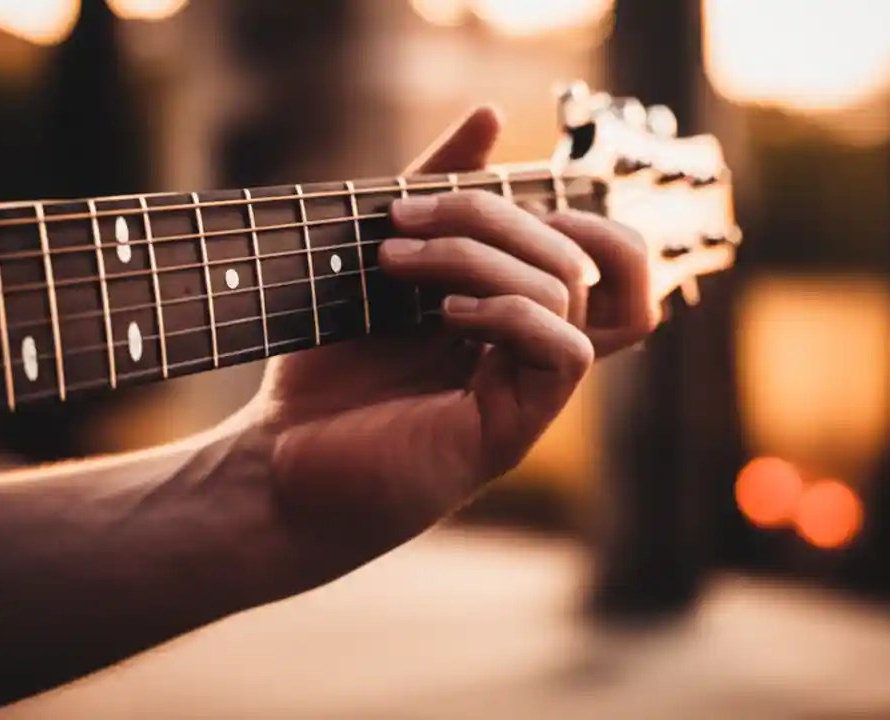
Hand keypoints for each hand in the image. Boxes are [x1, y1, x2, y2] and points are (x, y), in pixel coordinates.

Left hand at [246, 106, 660, 581]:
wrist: (276, 467)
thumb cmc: (326, 373)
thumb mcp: (377, 264)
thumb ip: (435, 195)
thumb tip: (492, 118)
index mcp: (513, 319)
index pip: (613, 263)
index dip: (588, 216)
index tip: (501, 188)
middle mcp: (529, 354)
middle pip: (580, 259)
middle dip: (494, 214)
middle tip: (404, 218)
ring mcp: (524, 394)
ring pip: (565, 293)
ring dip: (476, 257)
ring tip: (392, 262)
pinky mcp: (508, 432)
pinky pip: (564, 351)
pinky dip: (509, 313)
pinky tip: (443, 315)